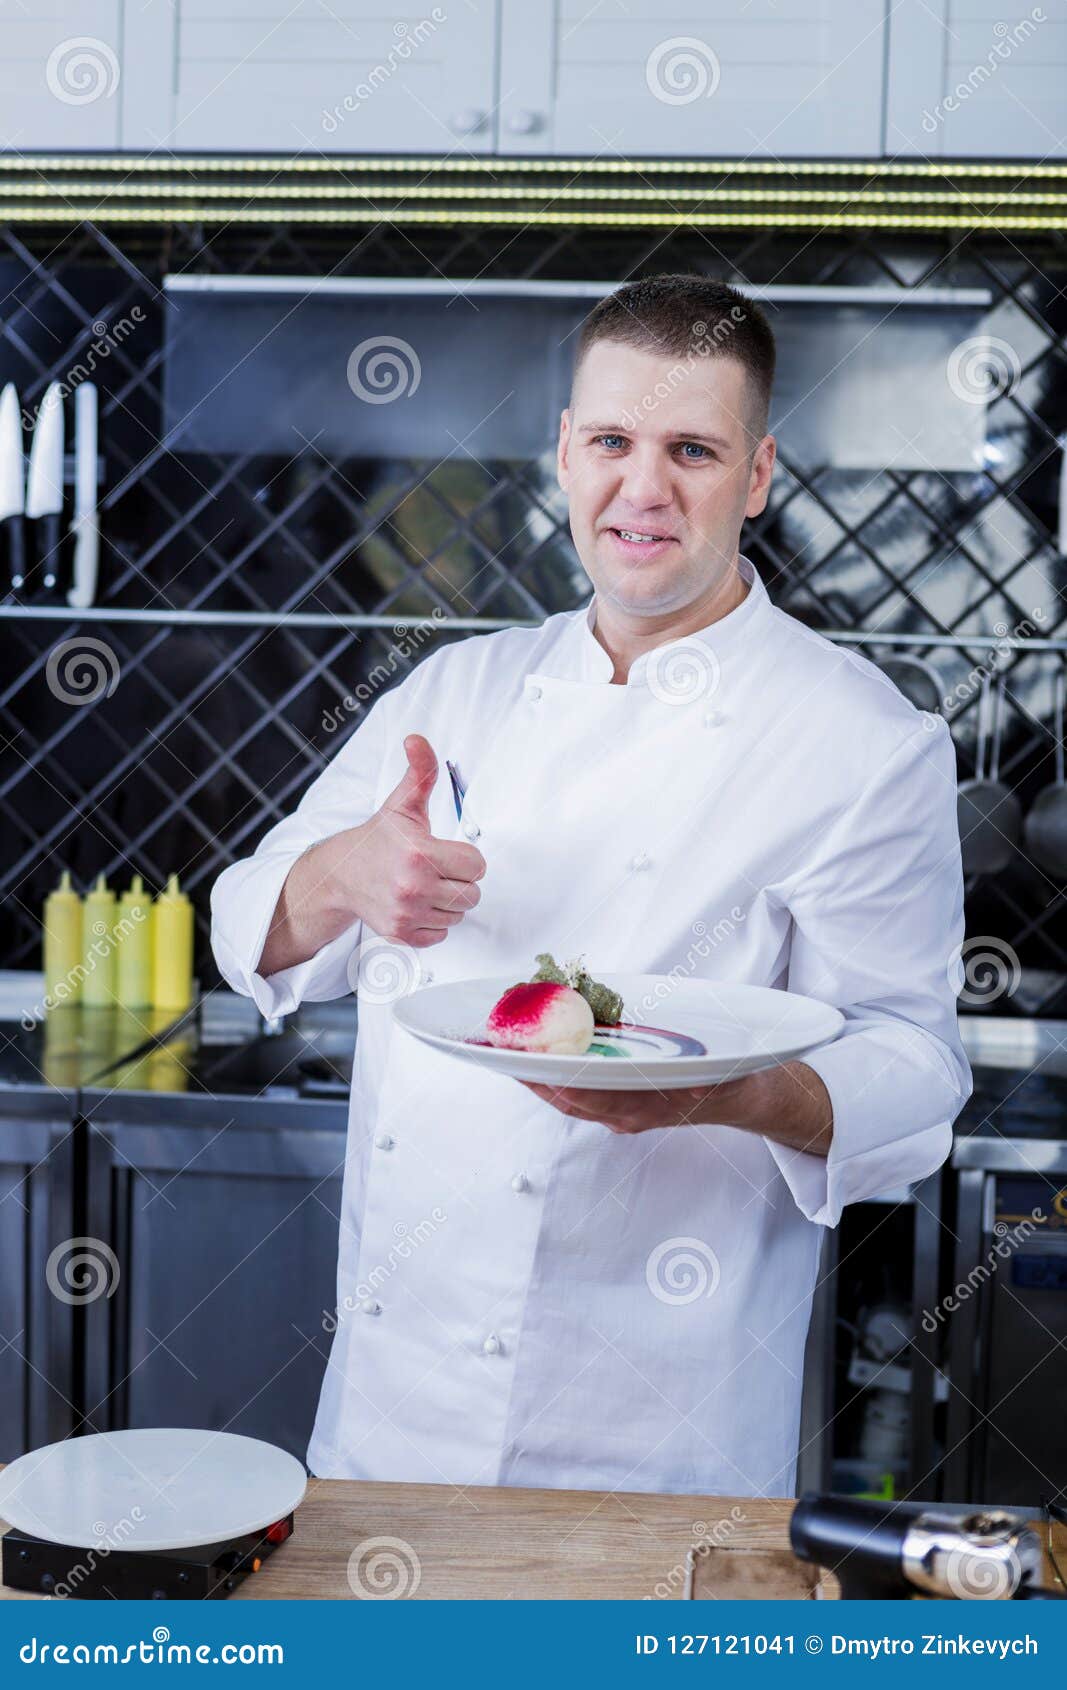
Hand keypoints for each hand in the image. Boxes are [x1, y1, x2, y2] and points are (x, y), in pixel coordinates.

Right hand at [325, 733, 485, 947]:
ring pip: (458, 913)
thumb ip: (420, 771)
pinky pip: (442, 933)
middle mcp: (413, 887)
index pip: (477, 866)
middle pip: (472, 893)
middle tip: (436, 868)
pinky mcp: (401, 934)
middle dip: (459, 880)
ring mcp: (406, 914)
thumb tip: (417, 739)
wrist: (341, 874)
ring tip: (425, 884)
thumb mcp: (402, 803)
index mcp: (419, 854)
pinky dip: (434, 921)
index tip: (445, 851)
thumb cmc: (378, 839)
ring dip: (448, 900)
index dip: (465, 857)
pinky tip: (417, 903)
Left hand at [515, 1076, 758, 1134]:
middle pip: (570, 1100)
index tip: (540, 1070)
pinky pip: (575, 1093)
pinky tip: (536, 1056)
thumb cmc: (727, 1079)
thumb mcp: (726, 1077)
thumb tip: (696, 1089)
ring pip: (567, 1099)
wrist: (733, 1095)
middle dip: (536, 1080)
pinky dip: (553, 1076)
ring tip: (508, 1053)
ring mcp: (617, 1112)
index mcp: (650, 1109)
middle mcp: (627, 1115)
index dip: (566, 1085)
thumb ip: (710, 1084)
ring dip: (537, 1079)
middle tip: (505, 1054)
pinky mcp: (614, 1103)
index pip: (598, 1100)